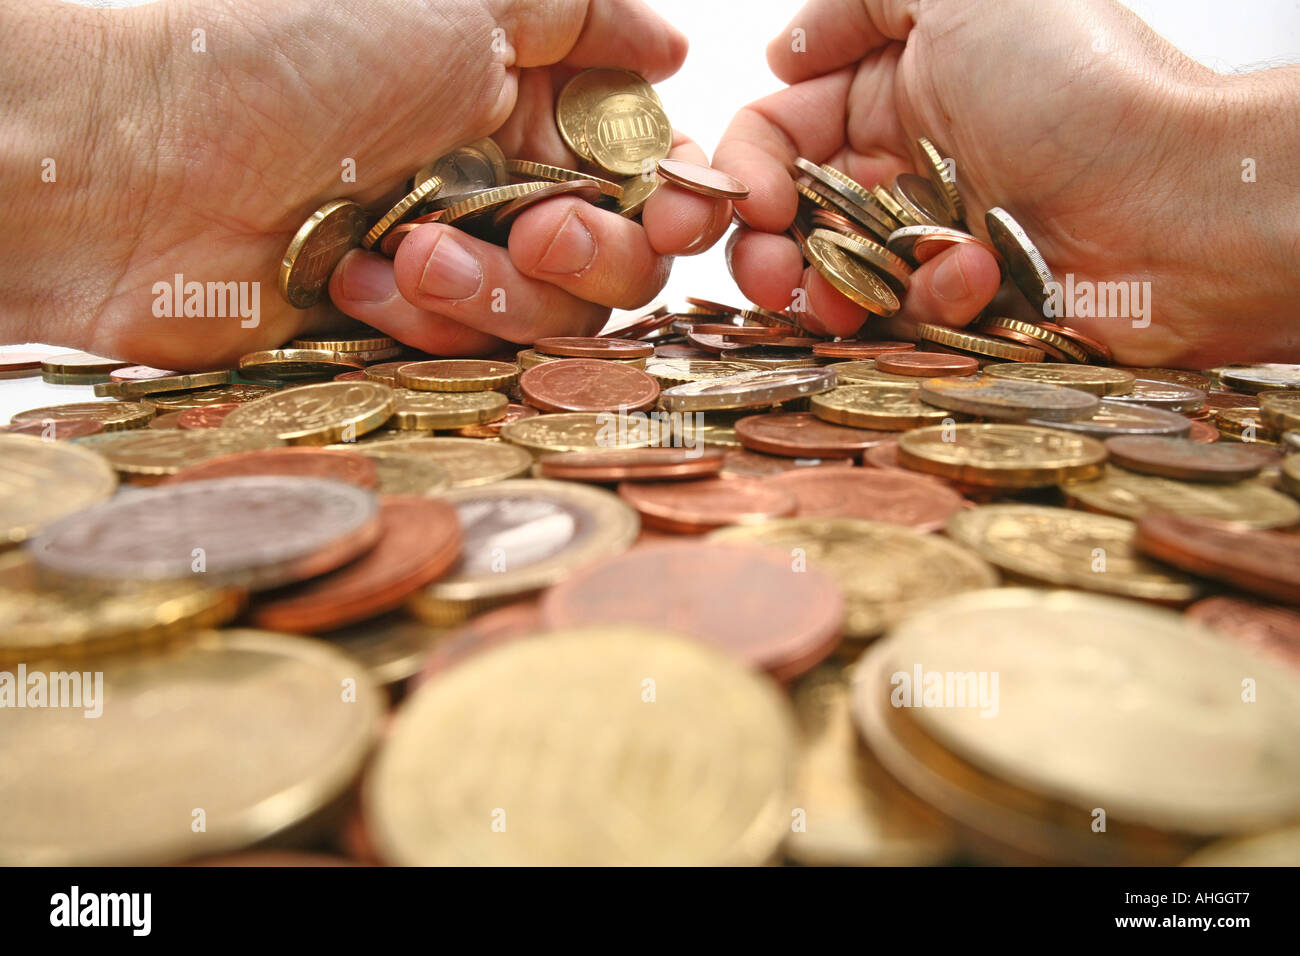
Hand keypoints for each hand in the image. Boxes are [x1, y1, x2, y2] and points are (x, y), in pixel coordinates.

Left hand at [3, 0, 729, 369]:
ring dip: (493, 290)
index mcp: (523, 102)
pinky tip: (356, 280)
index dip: (679, 198)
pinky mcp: (401, 328)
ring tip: (408, 247)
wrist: (145, 158)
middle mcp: (499, 183)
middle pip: (620, 259)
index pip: (646, 167)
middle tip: (540, 231)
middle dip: (593, 252)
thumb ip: (585, 15)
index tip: (687, 214)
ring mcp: (451, 261)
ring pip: (550, 318)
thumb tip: (672, 50)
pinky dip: (422, 321)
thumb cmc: (301, 55)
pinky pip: (468, 355)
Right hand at [714, 0, 1299, 367]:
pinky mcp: (964, 306)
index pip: (776, 133)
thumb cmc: (1077, 87)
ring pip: (829, 279)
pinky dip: (923, 299)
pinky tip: (972, 277)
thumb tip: (781, 49)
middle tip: (759, 272)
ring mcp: (933, 240)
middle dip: (757, 247)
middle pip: (786, 217)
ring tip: (836, 297)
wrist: (1181, 200)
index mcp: (896, 89)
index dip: (738, 170)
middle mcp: (906, 164)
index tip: (736, 204)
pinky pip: (900, 317)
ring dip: (822, 288)